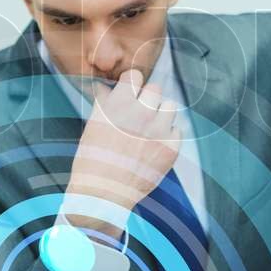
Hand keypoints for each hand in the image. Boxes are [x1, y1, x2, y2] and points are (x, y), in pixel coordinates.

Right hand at [63, 70, 180, 230]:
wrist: (103, 194)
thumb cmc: (92, 160)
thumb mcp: (93, 126)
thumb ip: (104, 104)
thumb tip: (107, 88)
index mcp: (119, 104)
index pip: (135, 76)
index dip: (131, 85)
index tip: (129, 94)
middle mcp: (141, 113)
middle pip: (155, 88)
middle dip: (147, 99)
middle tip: (140, 114)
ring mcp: (159, 130)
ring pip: (170, 106)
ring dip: (161, 113)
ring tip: (150, 127)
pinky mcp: (171, 148)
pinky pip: (178, 130)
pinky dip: (169, 135)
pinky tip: (155, 145)